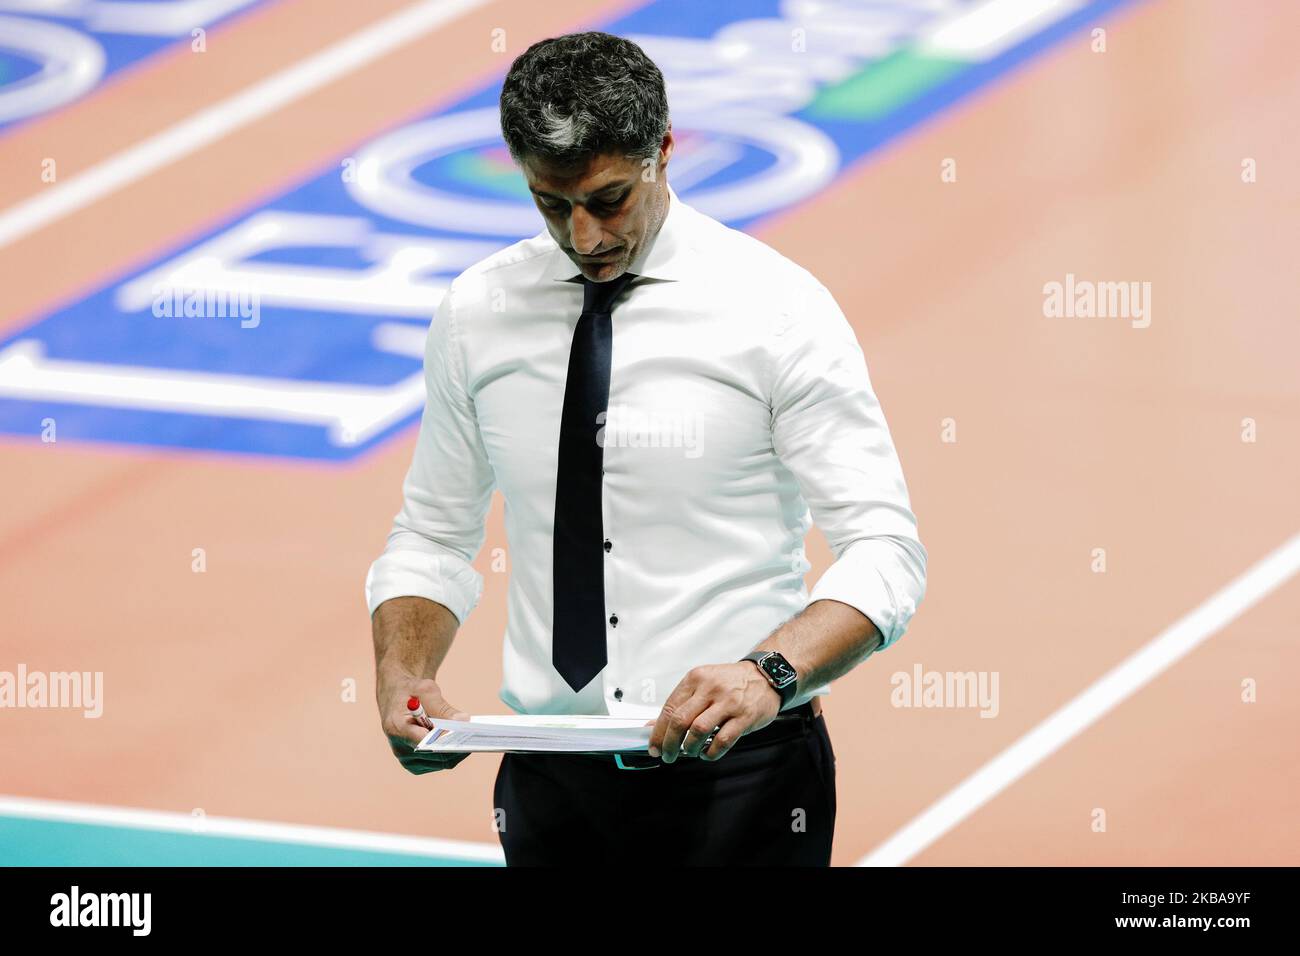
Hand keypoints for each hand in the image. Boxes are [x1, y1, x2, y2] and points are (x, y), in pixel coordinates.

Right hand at [379, 675, 471, 774]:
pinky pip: (439, 764)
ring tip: (472, 738)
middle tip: (476, 736)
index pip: (424, 742)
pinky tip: (461, 742)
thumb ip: (443, 707)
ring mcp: (405, 759)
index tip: (463, 734)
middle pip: (436, 756)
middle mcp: (398, 747)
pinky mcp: (414, 764)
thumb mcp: (425, 690)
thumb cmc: (412, 692)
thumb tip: (463, 720)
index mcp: (396, 727)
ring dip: (458, 751)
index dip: (446, 740)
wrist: (397, 699)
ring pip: (441, 762)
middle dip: (457, 746)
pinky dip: (452, 755)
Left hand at [648, 662, 781, 763]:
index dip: (658, 731)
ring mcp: (728, 702)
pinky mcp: (744, 716)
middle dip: (669, 743)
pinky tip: (707, 753)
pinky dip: (711, 752)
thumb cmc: (732, 682)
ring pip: (698, 730)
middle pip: (680, 720)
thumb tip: (655, 725)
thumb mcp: (703, 684)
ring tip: (690, 752)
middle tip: (668, 755)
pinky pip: (722, 740)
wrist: (766, 675)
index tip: (654, 746)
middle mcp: (710, 688)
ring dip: (689, 748)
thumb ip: (681, 704)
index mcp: (696, 678)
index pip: (670, 707)